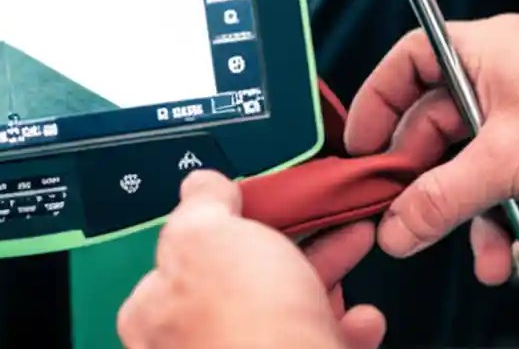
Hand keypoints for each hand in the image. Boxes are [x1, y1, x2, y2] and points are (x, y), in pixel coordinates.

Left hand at [117, 171, 384, 348]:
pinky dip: (345, 329)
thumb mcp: (208, 236)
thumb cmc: (247, 329)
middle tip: (322, 217)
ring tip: (354, 247)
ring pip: (286, 313)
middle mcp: (192, 345)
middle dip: (291, 242)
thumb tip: (202, 185)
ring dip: (326, 277)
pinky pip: (318, 344)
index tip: (266, 199)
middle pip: (244, 278)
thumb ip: (201, 204)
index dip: (229, 218)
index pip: (187, 250)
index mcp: (156, 308)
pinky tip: (362, 320)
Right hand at [345, 14, 518, 284]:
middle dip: (432, 185)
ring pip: (479, 167)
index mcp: (487, 50)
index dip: (378, 100)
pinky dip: (514, 220)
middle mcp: (507, 77)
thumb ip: (441, 199)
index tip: (361, 143)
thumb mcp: (506, 166)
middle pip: (440, 127)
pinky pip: (515, 185)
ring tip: (484, 256)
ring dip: (476, 216)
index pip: (410, 59)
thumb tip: (398, 225)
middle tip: (412, 221)